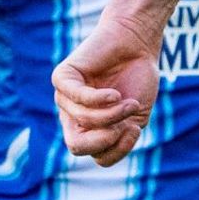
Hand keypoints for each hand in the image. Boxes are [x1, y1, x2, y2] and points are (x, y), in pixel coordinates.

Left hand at [54, 10, 159, 165]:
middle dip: (104, 139)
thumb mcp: (135, 117)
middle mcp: (72, 117)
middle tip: (126, 125)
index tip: (136, 129)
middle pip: (77, 146)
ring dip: (112, 114)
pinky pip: (78, 98)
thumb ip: (121, 138)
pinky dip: (100, 100)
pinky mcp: (62, 77)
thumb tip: (106, 141)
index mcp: (89, 130)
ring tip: (127, 100)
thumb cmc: (137, 78)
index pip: (97, 156)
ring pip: (84, 121)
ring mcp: (64, 98)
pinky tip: (115, 94)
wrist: (136, 43)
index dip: (119, 148)